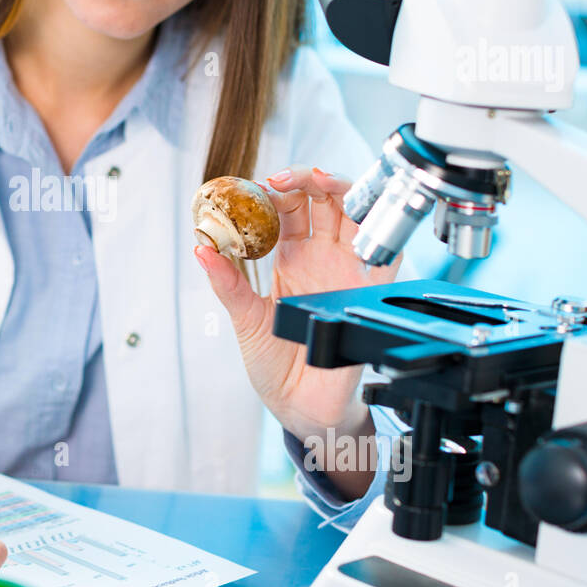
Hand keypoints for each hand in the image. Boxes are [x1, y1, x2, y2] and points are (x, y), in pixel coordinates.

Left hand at [195, 165, 401, 444]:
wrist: (302, 408)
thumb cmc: (276, 366)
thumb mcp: (245, 320)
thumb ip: (227, 284)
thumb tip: (201, 249)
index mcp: (291, 259)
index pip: (289, 208)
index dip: (277, 190)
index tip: (257, 185)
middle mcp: (322, 259)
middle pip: (324, 201)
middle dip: (307, 180)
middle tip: (285, 179)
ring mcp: (348, 271)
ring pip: (356, 215)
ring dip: (342, 191)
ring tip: (320, 180)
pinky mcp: (370, 293)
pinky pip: (385, 256)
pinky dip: (375, 233)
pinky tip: (357, 221)